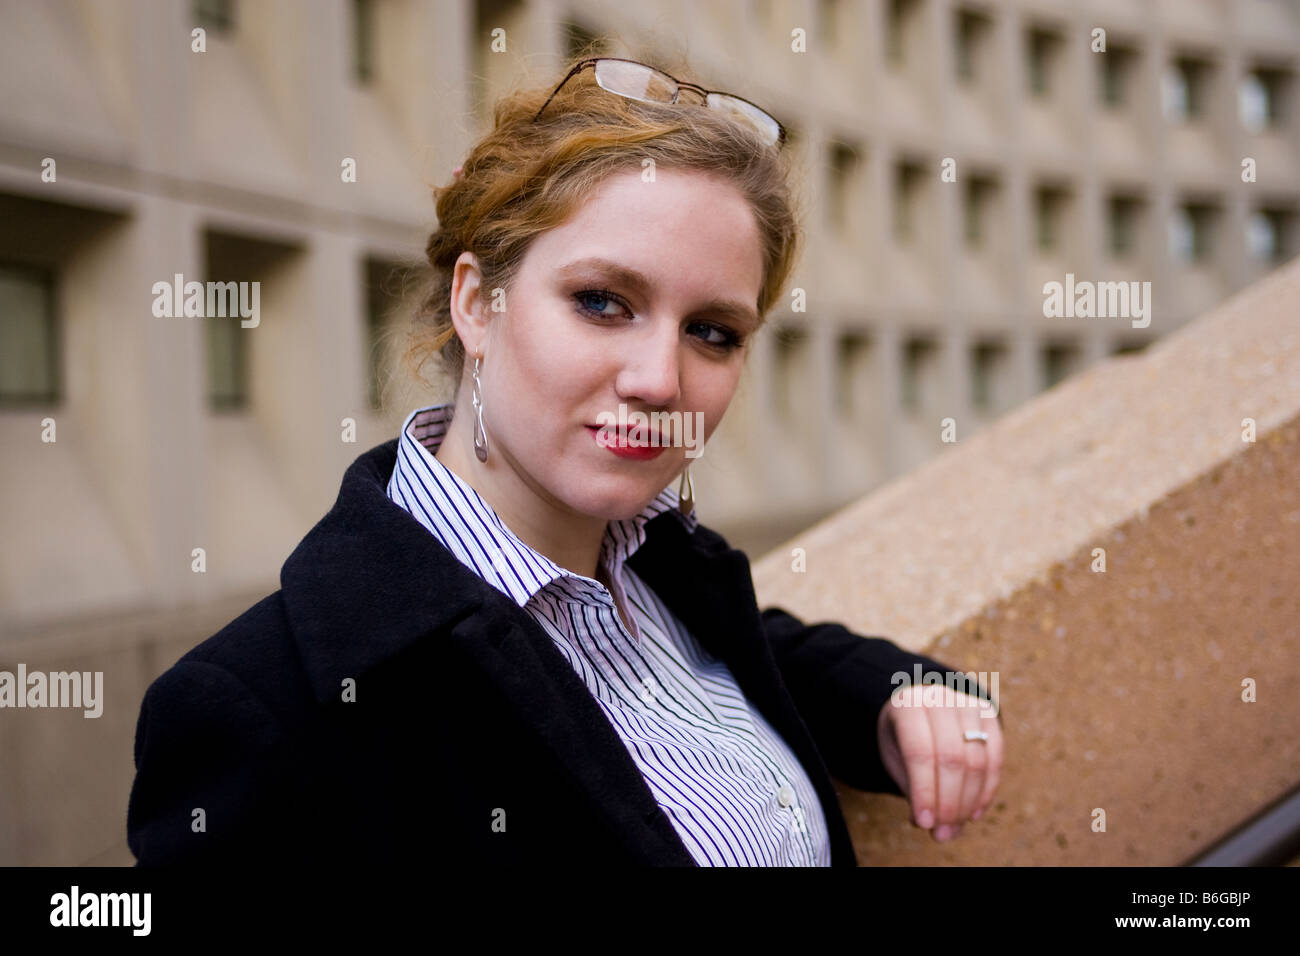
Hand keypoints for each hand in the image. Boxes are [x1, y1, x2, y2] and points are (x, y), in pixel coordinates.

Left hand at [875, 683, 1002, 841]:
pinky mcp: (990, 715)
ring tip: (954, 827)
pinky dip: (987, 791)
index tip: (924, 823)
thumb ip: (914, 790)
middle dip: (949, 802)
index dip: (924, 792)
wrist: (921, 705)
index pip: (920, 753)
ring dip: (968, 802)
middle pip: (952, 758)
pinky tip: (973, 813)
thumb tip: (939, 831)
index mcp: (907, 705)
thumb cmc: (903, 737)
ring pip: (977, 760)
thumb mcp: (895, 757)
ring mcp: (968, 703)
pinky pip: (996, 757)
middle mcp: (940, 698)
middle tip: (941, 832)